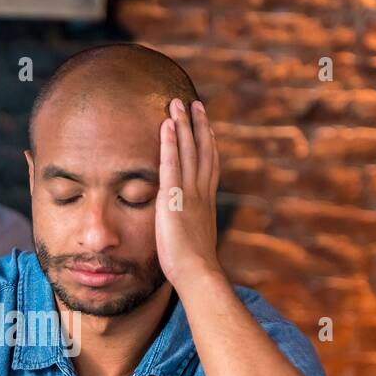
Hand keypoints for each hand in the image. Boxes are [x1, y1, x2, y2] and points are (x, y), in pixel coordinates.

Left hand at [155, 98, 221, 288]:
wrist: (197, 272)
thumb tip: (185, 226)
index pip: (209, 165)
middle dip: (198, 125)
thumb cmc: (193, 265)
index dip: (208, 143)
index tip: (206, 126)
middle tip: (195, 104)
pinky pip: (171, 163)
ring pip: (189, 150)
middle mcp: (201, 192)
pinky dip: (170, 142)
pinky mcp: (174, 197)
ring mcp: (189, 193)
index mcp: (206, 202)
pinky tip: (166, 124)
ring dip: (183, 125)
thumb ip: (190, 226)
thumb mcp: (193, 239)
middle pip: (202, 151)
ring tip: (178, 103)